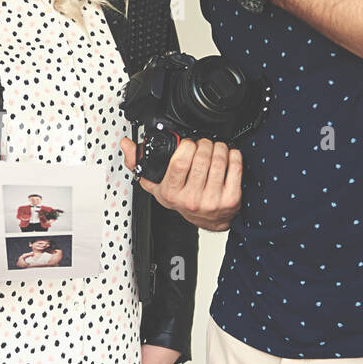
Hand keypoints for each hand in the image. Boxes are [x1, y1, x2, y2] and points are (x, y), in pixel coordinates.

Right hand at [121, 135, 241, 231]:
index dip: (187, 146)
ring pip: (219, 160)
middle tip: (204, 145)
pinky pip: (235, 168)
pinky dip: (234, 156)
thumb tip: (127, 145)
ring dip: (219, 147)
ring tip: (216, 148)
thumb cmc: (182, 199)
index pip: (180, 162)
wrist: (208, 220)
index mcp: (171, 193)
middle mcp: (191, 199)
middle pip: (201, 158)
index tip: (188, 144)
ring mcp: (212, 200)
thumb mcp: (157, 185)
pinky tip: (228, 156)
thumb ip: (138, 163)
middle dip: (204, 144)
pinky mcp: (231, 199)